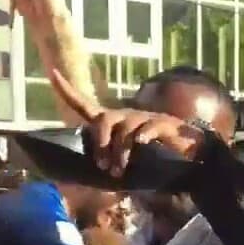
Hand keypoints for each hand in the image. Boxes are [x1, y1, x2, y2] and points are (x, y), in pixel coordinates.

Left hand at [49, 70, 204, 176]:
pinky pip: (147, 129)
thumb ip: (114, 160)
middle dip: (101, 142)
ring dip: (120, 152)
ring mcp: (145, 119)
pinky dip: (142, 138)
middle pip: (105, 119)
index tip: (51, 73)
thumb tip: (97, 171)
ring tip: (120, 171)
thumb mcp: (130, 159)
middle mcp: (127, 116)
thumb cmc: (157, 158)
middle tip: (103, 166)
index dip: (68, 90)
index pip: (86, 104)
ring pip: (124, 129)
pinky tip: (142, 146)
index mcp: (115, 122)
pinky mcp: (164, 124)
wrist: (192, 154)